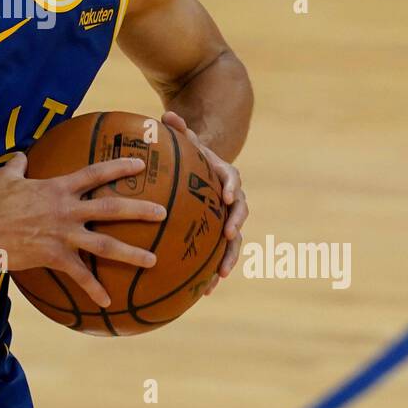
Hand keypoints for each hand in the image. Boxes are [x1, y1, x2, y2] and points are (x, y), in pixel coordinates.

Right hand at [0, 151, 164, 308]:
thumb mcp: (6, 177)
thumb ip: (18, 165)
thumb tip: (21, 155)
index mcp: (59, 188)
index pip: (96, 173)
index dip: (119, 166)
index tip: (140, 164)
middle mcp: (68, 209)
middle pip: (112, 207)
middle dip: (140, 209)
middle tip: (163, 212)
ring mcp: (64, 234)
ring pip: (106, 244)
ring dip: (132, 253)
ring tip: (153, 260)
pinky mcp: (55, 256)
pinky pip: (80, 275)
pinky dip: (94, 289)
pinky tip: (107, 301)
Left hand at [161, 111, 246, 295]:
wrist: (202, 171)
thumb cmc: (190, 156)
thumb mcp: (186, 142)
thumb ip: (179, 130)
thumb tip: (168, 115)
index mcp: (225, 174)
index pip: (233, 179)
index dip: (232, 187)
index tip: (228, 196)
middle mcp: (231, 198)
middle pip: (240, 212)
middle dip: (236, 224)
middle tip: (229, 234)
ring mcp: (227, 218)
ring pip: (233, 240)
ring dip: (229, 257)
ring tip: (220, 275)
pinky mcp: (218, 236)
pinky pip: (219, 254)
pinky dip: (213, 271)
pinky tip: (203, 291)